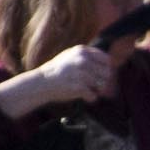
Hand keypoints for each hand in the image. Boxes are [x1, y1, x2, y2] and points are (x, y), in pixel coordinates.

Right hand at [0, 43, 117, 118]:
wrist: (42, 82)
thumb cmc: (57, 71)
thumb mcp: (70, 56)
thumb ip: (86, 56)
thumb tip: (108, 62)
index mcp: (82, 51)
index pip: (106, 59)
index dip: (106, 68)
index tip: (102, 75)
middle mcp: (83, 60)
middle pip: (106, 73)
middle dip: (102, 81)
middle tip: (94, 85)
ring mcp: (81, 73)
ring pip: (102, 85)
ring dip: (96, 90)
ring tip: (87, 90)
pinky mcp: (79, 86)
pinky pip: (94, 95)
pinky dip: (89, 98)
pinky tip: (83, 96)